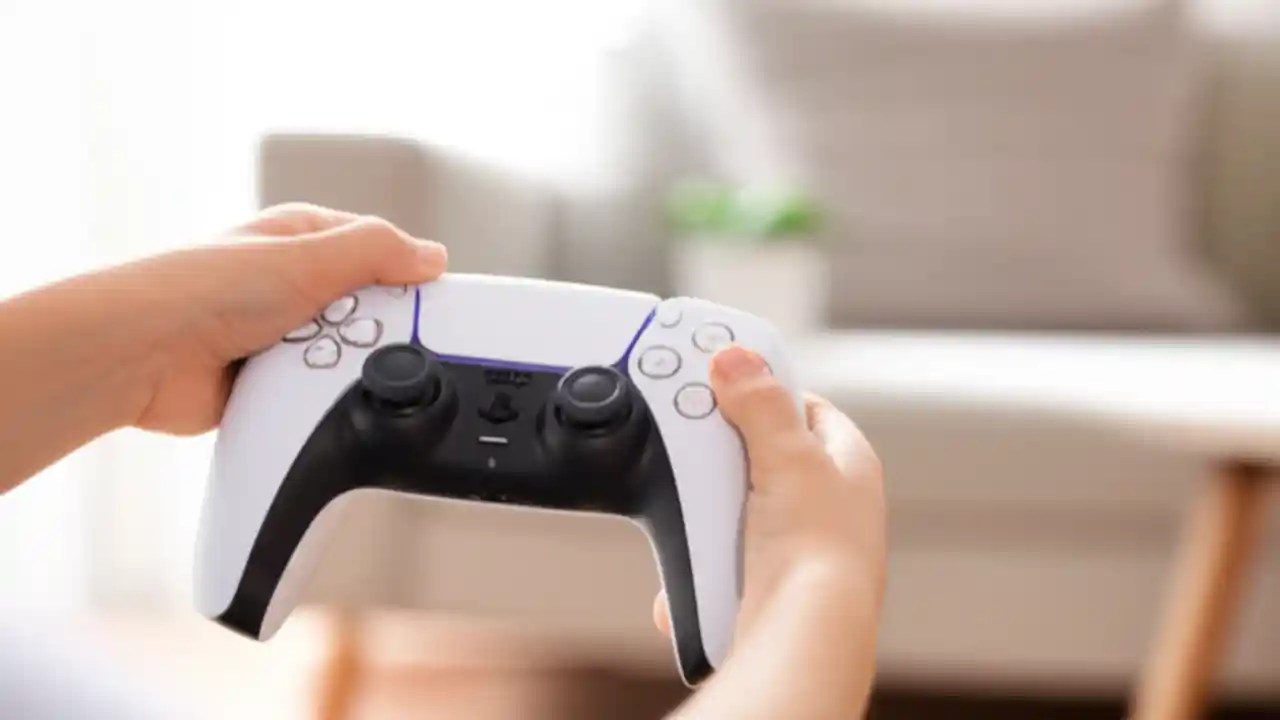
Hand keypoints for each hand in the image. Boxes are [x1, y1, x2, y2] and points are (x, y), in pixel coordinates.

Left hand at [126, 203, 446, 433]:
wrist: (138, 355)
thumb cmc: (196, 288)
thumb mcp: (306, 255)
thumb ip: (376, 251)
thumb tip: (430, 256)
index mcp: (303, 238)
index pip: (379, 254)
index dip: (408, 280)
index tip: (429, 304)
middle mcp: (291, 284)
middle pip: (369, 312)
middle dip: (373, 331)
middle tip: (368, 337)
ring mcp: (279, 335)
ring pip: (345, 357)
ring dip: (340, 366)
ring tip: (323, 363)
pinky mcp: (269, 383)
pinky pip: (316, 394)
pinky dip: (315, 396)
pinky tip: (306, 392)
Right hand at [654, 346, 885, 702]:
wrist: (804, 639)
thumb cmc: (819, 554)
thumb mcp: (788, 456)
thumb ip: (759, 404)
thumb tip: (737, 359)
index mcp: (851, 465)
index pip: (805, 408)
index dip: (764, 391)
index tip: (722, 381)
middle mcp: (832, 507)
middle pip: (765, 458)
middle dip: (724, 457)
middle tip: (694, 446)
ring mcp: (800, 548)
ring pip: (737, 511)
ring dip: (708, 513)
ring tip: (693, 513)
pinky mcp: (767, 585)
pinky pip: (721, 560)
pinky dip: (699, 562)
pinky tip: (689, 566)